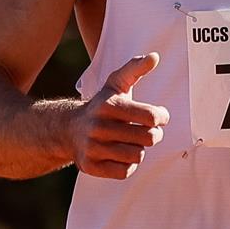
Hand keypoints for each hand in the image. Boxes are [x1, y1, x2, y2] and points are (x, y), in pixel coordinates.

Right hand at [68, 53, 169, 178]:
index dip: (161, 117)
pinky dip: (128, 166)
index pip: (152, 117)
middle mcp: (99, 126)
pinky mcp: (90, 166)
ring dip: (140, 150)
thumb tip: (155, 56)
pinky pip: (125, 172)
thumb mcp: (116, 84)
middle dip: (153, 135)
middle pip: (149, 138)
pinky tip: (122, 155)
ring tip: (132, 142)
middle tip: (146, 131)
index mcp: (109, 105)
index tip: (158, 117)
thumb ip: (135, 68)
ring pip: (138, 156)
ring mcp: (93, 147)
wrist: (68, 130)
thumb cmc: (102, 106)